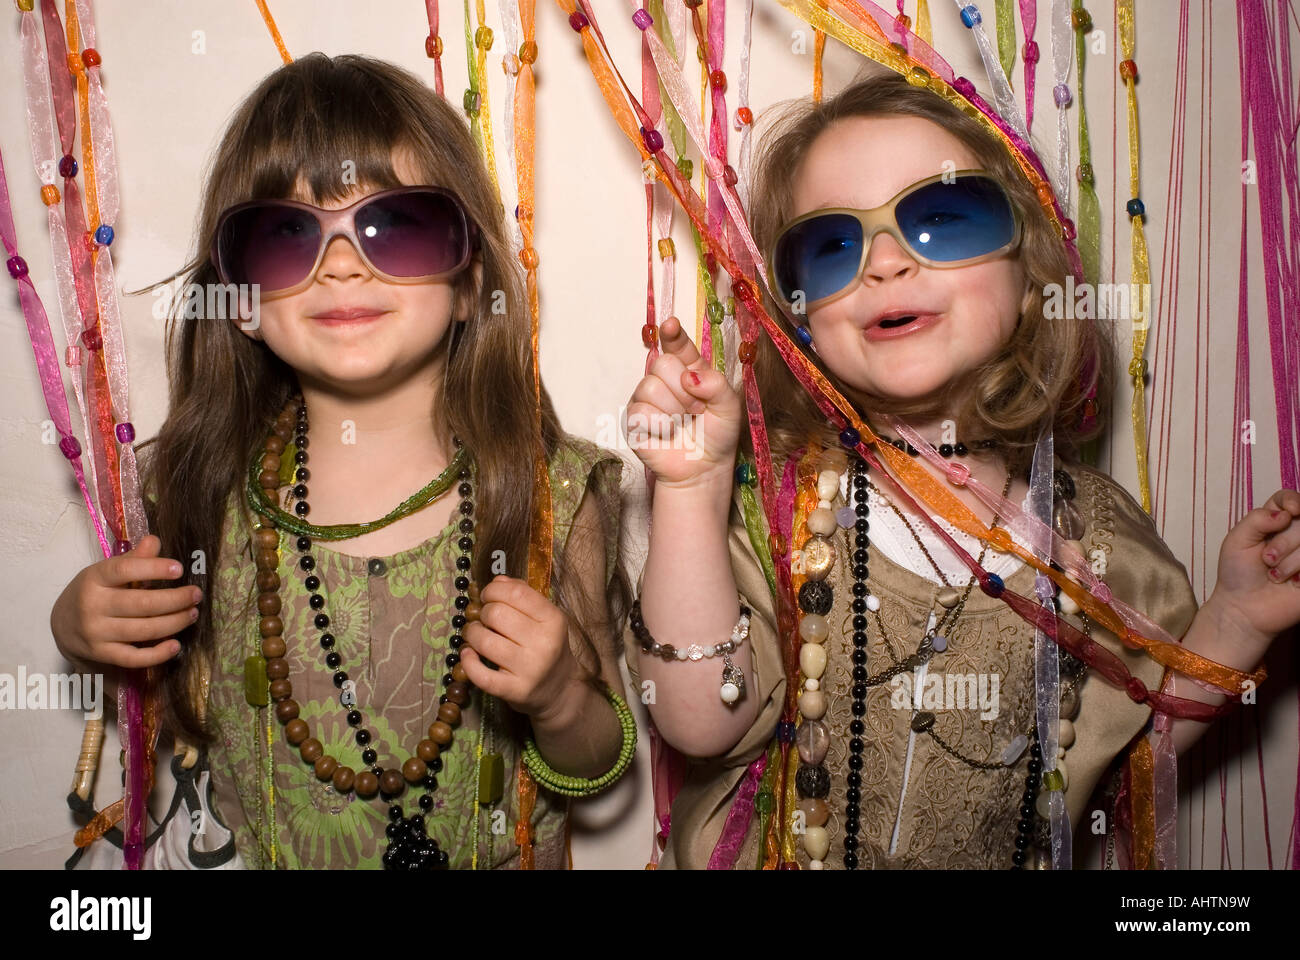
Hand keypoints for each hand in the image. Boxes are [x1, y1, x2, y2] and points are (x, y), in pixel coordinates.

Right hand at [49, 534, 199, 668]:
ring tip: (193, 613)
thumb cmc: (94, 592)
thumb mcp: (106, 571)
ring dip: (175, 623)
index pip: (124, 570)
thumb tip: (155, 541)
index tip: (179, 569)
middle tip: (196, 595)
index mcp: (94, 578)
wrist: (62, 625)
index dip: (154, 569)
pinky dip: (158, 654)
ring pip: (144, 630)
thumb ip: (133, 559)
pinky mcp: (102, 654)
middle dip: (176, 600)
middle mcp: (93, 605)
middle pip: (142, 604)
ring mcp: (96, 632)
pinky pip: (134, 658)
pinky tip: (176, 645)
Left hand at [459, 575, 582, 724]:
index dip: (494, 590)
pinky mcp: (514, 691)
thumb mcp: (544, 617)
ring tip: (475, 635)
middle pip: (496, 614)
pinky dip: (468, 662)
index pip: (517, 594)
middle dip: (483, 613)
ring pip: (484, 641)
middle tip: (484, 619)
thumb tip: (497, 580)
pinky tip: (468, 654)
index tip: (488, 596)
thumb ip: (522, 594)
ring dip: (472, 634)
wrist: (559, 689)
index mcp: (553, 620)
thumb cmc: (547, 646)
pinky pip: (481, 674)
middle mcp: (544, 643)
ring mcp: (530, 669)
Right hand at [624, 315, 743, 486]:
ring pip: (650, 386)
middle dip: (684, 389)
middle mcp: (664, 379)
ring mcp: (645, 398)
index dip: (672, 334)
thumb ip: (717, 385)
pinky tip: (667, 433)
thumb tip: (691, 377)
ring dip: (674, 410)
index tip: (671, 326)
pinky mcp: (633, 419)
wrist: (703, 468)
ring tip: (683, 423)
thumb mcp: (729, 407)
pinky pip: (640, 411)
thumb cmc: (716, 435)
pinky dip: (660, 425)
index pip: (677, 345)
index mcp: (688, 369)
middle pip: (662, 363)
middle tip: (696, 409)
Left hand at [1209, 488, 1299, 645]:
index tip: (1290, 511)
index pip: (1291, 498)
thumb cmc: (1237, 573)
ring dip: (1291, 560)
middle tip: (1266, 560)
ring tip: (1275, 575)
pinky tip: (1293, 583)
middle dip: (1284, 542)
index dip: (1293, 500)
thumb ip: (1257, 519)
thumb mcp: (1237, 540)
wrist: (1244, 608)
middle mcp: (1296, 534)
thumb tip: (1287, 513)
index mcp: (1276, 521)